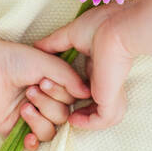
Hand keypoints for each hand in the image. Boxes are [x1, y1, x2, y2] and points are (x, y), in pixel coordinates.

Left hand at [0, 40, 90, 150]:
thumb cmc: (16, 60)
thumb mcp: (48, 63)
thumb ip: (70, 78)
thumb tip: (87, 94)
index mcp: (56, 89)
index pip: (72, 102)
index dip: (62, 95)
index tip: (45, 81)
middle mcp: (46, 104)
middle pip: (62, 117)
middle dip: (48, 104)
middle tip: (30, 90)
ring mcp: (31, 119)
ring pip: (50, 132)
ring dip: (38, 119)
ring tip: (23, 106)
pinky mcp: (15, 131)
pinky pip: (32, 146)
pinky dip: (32, 142)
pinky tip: (26, 134)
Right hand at [34, 5, 134, 131]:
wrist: (115, 31)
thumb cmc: (99, 27)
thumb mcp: (71, 35)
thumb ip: (54, 43)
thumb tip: (36, 46)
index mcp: (100, 68)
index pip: (87, 86)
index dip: (74, 92)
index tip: (56, 94)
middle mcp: (106, 82)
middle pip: (95, 103)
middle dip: (80, 110)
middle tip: (61, 111)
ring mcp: (109, 92)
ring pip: (101, 115)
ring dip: (84, 119)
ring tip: (69, 119)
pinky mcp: (109, 99)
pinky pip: (100, 120)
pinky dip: (87, 123)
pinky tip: (73, 120)